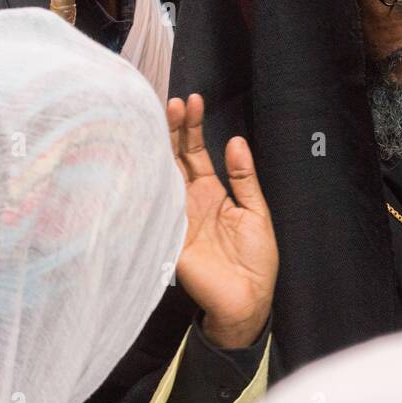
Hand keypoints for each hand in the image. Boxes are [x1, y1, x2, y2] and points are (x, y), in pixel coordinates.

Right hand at [169, 93, 277, 349]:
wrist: (248, 300)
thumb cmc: (255, 261)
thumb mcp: (256, 211)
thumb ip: (244, 177)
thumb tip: (235, 141)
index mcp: (210, 193)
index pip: (195, 153)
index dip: (192, 128)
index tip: (193, 101)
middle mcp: (188, 201)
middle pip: (174, 157)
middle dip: (173, 129)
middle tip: (175, 102)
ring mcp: (174, 216)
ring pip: (161, 175)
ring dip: (161, 147)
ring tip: (163, 116)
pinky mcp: (167, 236)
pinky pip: (154, 207)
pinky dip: (148, 183)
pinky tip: (145, 157)